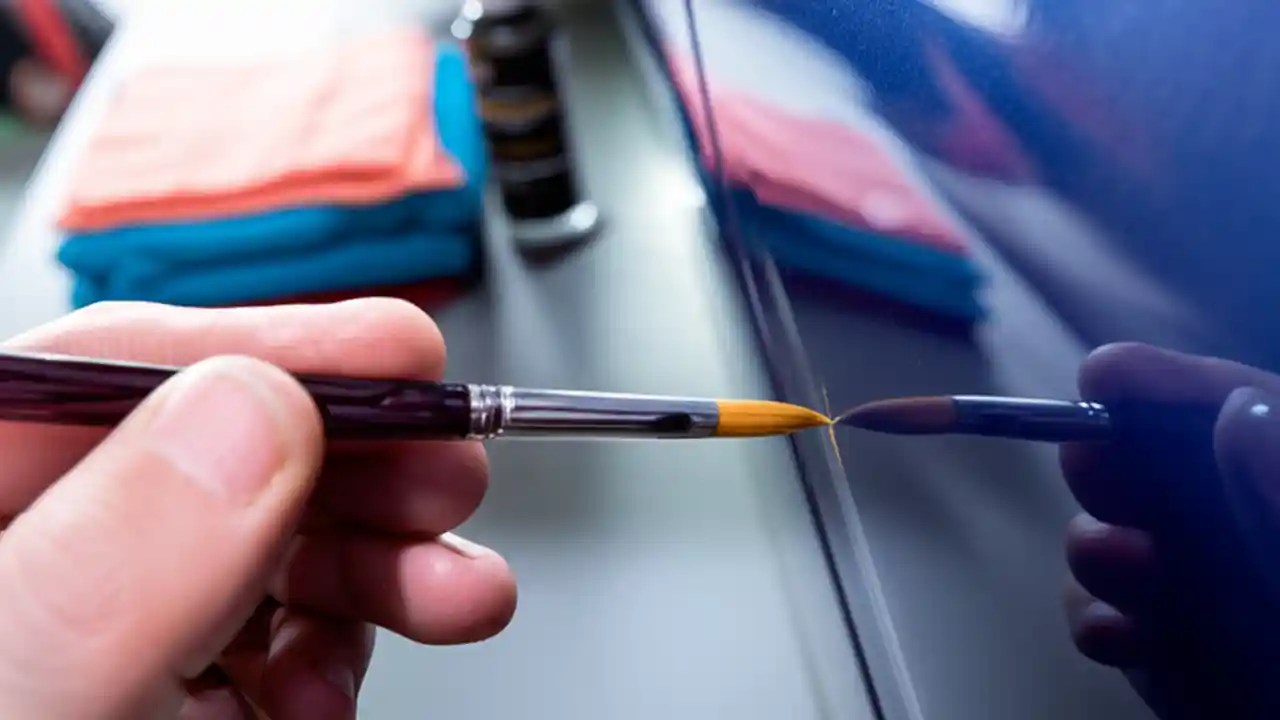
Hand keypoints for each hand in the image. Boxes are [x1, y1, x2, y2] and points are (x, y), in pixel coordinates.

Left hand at [0, 299, 516, 718]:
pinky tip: (328, 686)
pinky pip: (266, 629)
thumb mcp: (41, 696)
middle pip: (214, 448)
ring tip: (457, 593)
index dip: (273, 346)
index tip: (403, 352)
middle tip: (449, 475)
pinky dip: (330, 649)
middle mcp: (39, 551)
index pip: (109, 369)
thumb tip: (255, 411)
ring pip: (263, 539)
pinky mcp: (159, 678)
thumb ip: (127, 554)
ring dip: (380, 565)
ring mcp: (103, 615)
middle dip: (358, 463)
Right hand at [1061, 342, 1279, 717]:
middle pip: (1152, 458)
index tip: (1105, 374)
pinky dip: (1096, 619)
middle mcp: (1233, 520)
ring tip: (1124, 561)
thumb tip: (1238, 409)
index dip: (1168, 383)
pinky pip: (1100, 611)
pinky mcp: (1157, 643)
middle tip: (1092, 463)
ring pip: (1112, 533)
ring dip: (1097, 544)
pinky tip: (1124, 637)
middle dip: (1110, 454)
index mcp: (1279, 476)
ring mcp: (1192, 582)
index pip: (1239, 404)